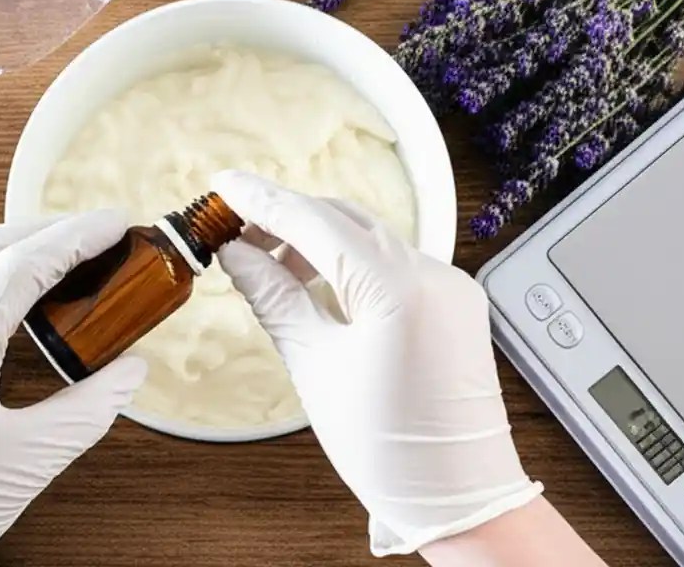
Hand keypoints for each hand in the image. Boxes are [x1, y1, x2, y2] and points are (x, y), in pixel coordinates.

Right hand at [213, 171, 540, 556]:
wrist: (460, 495)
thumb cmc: (386, 447)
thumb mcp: (314, 366)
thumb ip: (274, 297)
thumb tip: (236, 253)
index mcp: (397, 287)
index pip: (315, 222)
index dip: (262, 201)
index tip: (223, 187)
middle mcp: (433, 273)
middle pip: (345, 220)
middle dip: (288, 218)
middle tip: (235, 228)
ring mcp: (451, 284)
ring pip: (371, 238)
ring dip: (319, 241)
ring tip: (270, 264)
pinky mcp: (456, 301)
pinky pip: (396, 263)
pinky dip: (353, 263)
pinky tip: (318, 282)